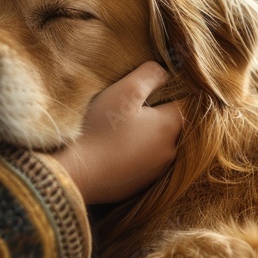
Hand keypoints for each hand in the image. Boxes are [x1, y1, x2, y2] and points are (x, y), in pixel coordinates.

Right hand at [52, 62, 182, 204]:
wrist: (77, 173)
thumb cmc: (101, 129)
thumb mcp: (125, 91)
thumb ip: (150, 75)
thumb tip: (166, 72)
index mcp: (171, 126)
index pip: (180, 101)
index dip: (160, 93)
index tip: (138, 94)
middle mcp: (170, 152)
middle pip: (168, 125)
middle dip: (151, 116)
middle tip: (124, 112)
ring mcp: (155, 172)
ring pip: (155, 145)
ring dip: (142, 137)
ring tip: (116, 132)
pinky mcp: (140, 186)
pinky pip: (142, 164)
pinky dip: (131, 156)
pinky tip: (112, 151)